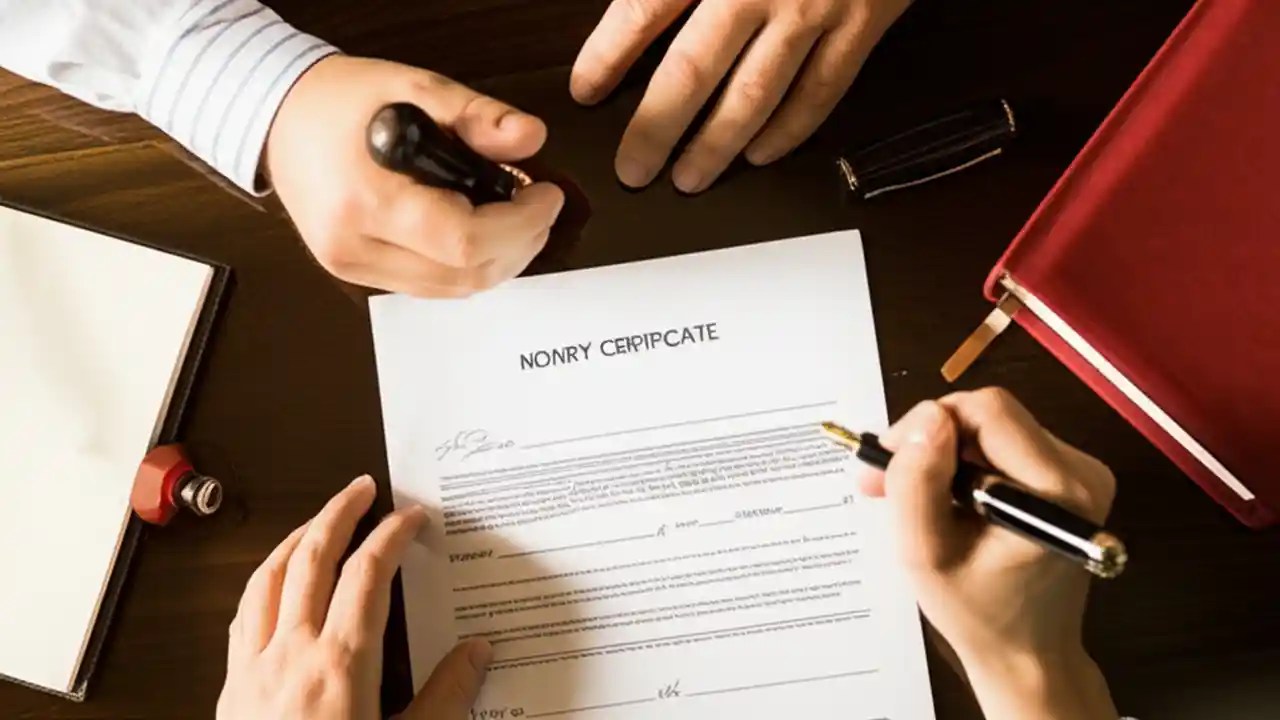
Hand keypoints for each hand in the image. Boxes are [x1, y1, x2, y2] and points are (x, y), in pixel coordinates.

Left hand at [217, 475, 492, 719]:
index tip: (411, 516)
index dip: (391, 533)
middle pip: (310, 556)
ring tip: (316, 522)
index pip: (367, 573)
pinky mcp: (231, 691)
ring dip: (294, 539)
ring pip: (267, 577)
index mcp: (341, 663)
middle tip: (361, 487)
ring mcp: (253, 669)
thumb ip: (445, 696)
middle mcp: (290, 653)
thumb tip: (478, 651)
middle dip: (338, 512)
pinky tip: (273, 585)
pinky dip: (262, 582)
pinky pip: (242, 615)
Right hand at [266, 55, 564, 296]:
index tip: (547, 195)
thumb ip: (478, 116)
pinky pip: (428, 286)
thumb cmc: (343, 101)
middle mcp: (354, 246)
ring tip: (516, 219)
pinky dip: (465, 266)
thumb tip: (531, 139)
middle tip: (539, 208)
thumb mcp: (417, 89)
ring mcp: (351, 267)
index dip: (520, 225)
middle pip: (463, 275)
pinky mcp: (355, 274)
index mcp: (366, 200)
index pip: (463, 240)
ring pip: (450, 289)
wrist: (279, 118)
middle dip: (519, 244)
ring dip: (497, 260)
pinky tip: (480, 232)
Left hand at [570, 0, 911, 192]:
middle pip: (692, 71)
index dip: (608, 57)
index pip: (643, 10)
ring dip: (717, 146)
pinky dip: (789, 131)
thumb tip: (639, 3)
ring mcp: (814, 9)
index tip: (585, 92)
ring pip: (755, 95)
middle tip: (633, 169)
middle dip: (655, 129)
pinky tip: (760, 155)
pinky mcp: (863, 24)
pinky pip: (821, 91)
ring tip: (688, 179)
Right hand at [857, 388, 1119, 719]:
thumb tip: (924, 417)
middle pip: (990, 415)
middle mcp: (1081, 471)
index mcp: (1057, 490)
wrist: (1028, 651)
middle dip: (931, 440)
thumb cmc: (977, 612)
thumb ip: (917, 483)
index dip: (927, 424)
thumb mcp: (925, 554)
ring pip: (992, 427)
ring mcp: (1081, 472)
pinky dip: (966, 464)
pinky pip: (1004, 444)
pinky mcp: (1071, 476)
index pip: (987, 411)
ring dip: (945, 453)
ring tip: (914, 497)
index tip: (888, 459)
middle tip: (885, 478)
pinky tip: (947, 499)